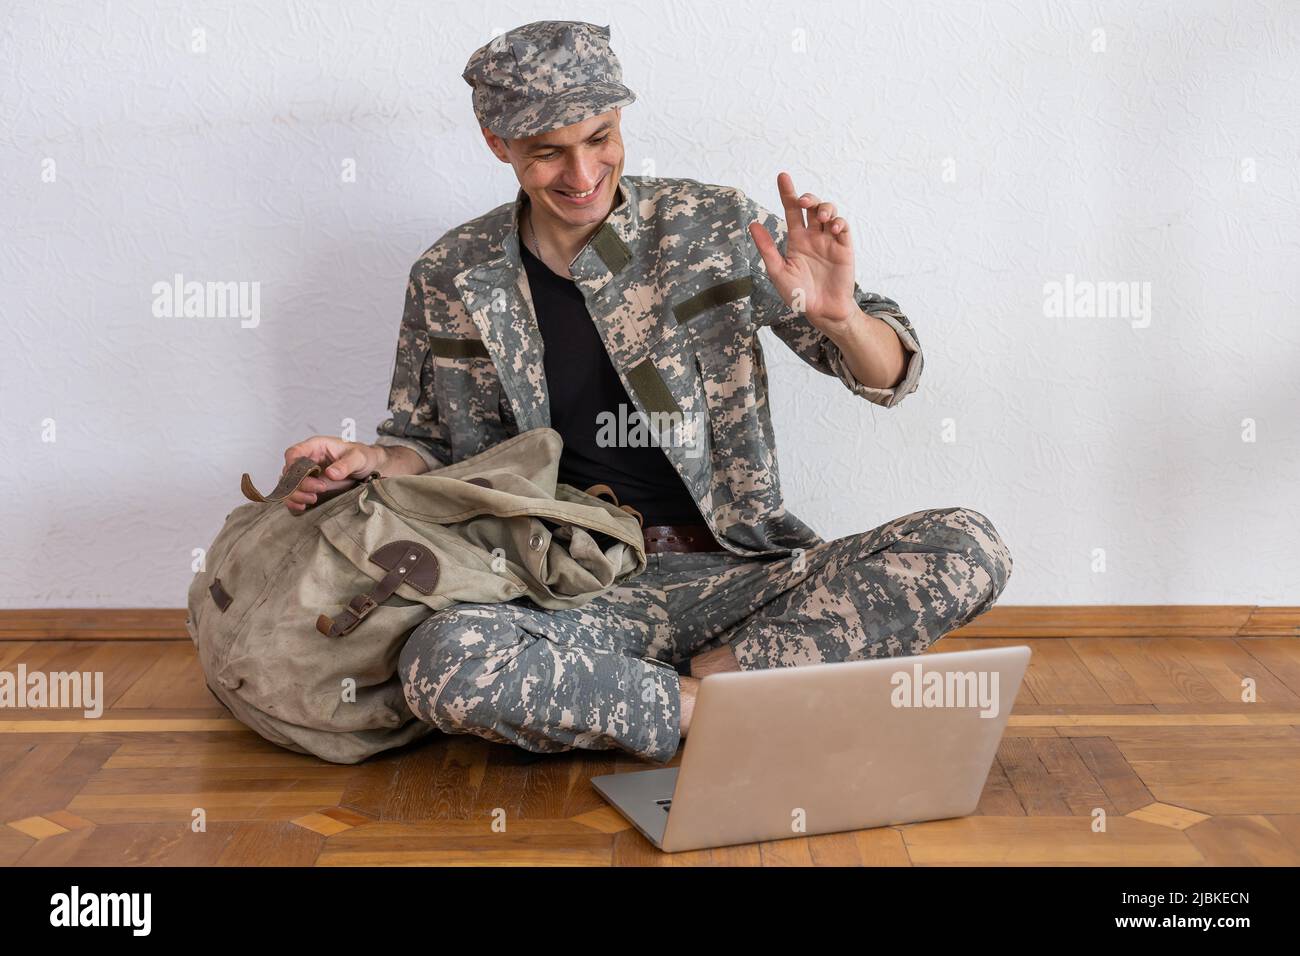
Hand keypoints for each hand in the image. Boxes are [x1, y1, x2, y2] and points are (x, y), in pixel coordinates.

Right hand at [279, 436, 385, 512]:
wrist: (370, 468)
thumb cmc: (363, 457)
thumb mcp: (359, 457)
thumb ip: (346, 464)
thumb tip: (330, 473)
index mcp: (316, 447)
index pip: (294, 453)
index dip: (292, 465)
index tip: (304, 477)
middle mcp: (307, 460)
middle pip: (290, 472)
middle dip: (299, 484)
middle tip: (319, 490)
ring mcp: (307, 475)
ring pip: (289, 485)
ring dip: (296, 494)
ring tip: (312, 499)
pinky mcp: (310, 487)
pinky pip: (295, 495)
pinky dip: (294, 502)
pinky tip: (303, 507)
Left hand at [747, 171, 859, 333]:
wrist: (821, 311)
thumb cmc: (798, 294)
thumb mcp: (778, 271)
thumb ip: (766, 248)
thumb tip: (752, 224)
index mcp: (796, 239)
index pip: (792, 210)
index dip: (788, 192)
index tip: (782, 176)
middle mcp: (813, 236)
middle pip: (813, 206)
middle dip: (809, 198)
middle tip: (803, 202)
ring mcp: (829, 240)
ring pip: (829, 212)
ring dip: (825, 208)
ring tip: (821, 217)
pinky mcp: (844, 248)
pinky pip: (843, 227)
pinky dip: (839, 222)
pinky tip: (832, 226)